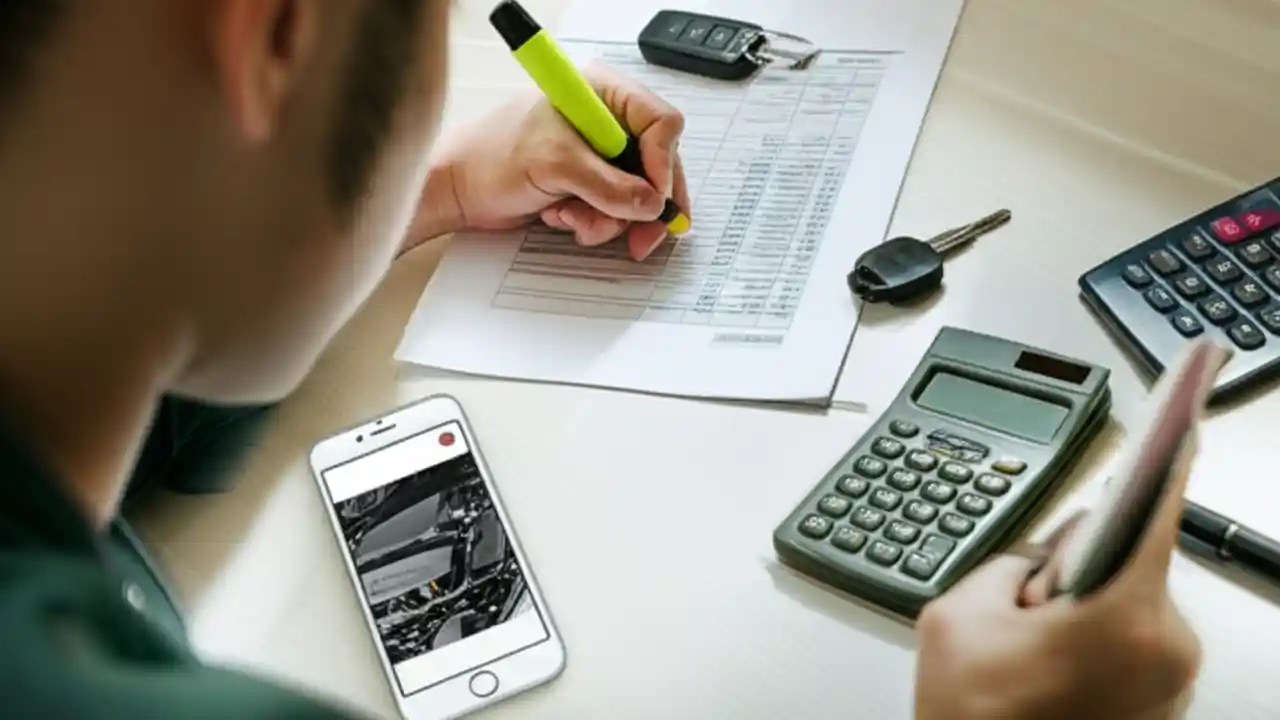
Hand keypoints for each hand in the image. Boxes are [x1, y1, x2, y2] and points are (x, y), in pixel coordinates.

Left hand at [408, 63, 689, 261]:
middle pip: (657, 165)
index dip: (663, 164)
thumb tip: (650, 204)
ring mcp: (599, 154)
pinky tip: (560, 215)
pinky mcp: (590, 182)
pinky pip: (615, 210)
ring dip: (607, 218)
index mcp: (603, 93)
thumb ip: (609, 186)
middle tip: (642, 237)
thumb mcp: (556, 165)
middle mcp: (607, 120)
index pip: (661, 124)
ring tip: (568, 215)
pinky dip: (592, 222)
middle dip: (643, 205)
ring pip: (637, 196)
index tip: (653, 197)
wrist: (459, 189)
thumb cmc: (491, 157)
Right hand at [914, 440, 1201, 719]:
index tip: (1182, 426)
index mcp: (1123, 617)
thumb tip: (1042, 556)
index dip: (1163, 464)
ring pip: (1132, 605)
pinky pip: (1136, 645)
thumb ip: (1010, 561)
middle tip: (1029, 613)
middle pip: (1132, 564)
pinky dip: (1099, 646)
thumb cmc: (976, 719)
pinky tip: (1054, 673)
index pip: (1157, 515)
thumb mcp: (959, 613)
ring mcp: (1172, 684)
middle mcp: (1167, 651)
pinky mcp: (1165, 707)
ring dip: (1088, 613)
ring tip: (1035, 653)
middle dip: (1081, 572)